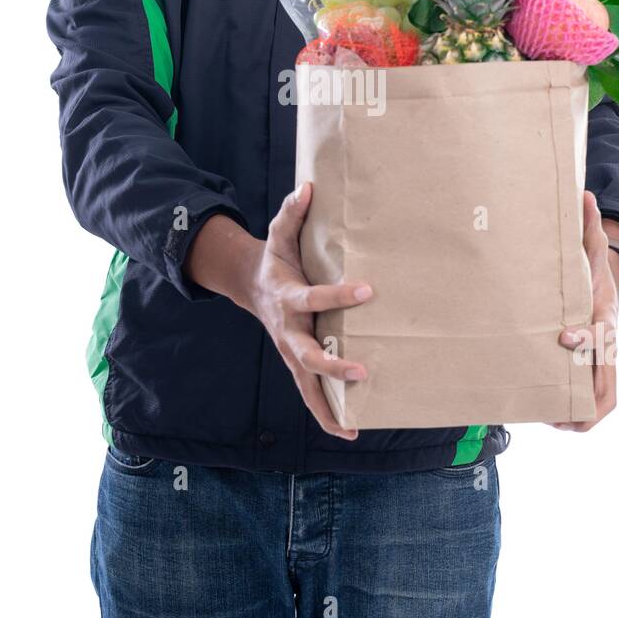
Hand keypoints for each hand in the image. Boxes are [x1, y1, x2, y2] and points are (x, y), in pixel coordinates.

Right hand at [246, 182, 373, 441]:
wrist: (251, 286)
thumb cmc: (275, 259)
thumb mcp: (280, 233)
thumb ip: (293, 212)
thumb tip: (309, 187)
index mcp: (287, 297)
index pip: (314, 297)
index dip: (339, 295)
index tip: (368, 290)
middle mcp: (288, 331)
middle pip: (306, 354)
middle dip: (331, 365)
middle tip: (361, 370)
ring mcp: (290, 352)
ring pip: (306, 385)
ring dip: (328, 406)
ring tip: (352, 426)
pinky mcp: (296, 365)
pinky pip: (309, 395)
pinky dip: (326, 415)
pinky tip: (349, 430)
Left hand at [551, 190, 618, 431]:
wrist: (606, 291)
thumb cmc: (589, 275)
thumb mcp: (588, 250)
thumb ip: (584, 227)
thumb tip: (581, 192)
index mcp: (604, 316)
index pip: (601, 332)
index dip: (584, 338)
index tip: (564, 338)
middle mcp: (608, 345)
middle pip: (608, 381)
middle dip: (585, 397)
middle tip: (557, 411)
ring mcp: (604, 363)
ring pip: (604, 400)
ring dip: (581, 416)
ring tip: (552, 422)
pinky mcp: (595, 375)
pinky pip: (594, 404)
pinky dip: (578, 417)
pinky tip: (552, 418)